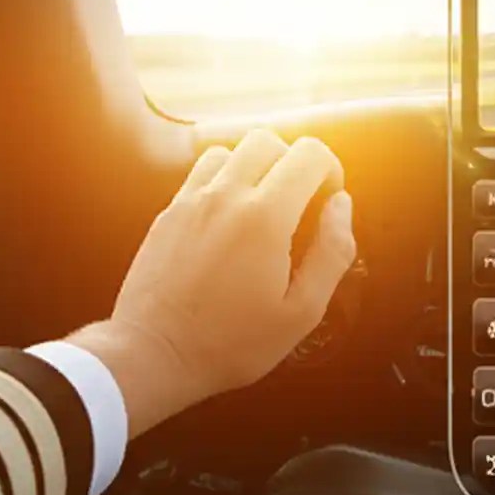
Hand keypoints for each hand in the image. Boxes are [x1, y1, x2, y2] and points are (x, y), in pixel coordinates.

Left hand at [67, 130, 355, 436]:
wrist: (154, 354)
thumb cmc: (230, 343)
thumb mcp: (301, 312)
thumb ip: (332, 252)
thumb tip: (341, 205)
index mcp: (265, 217)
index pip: (308, 154)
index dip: (330, 169)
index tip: (328, 198)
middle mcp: (226, 196)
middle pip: (269, 140)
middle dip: (293, 162)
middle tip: (299, 202)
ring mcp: (191, 201)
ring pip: (231, 151)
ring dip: (255, 168)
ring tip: (263, 207)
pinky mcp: (168, 213)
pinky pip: (201, 174)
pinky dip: (224, 182)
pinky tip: (229, 220)